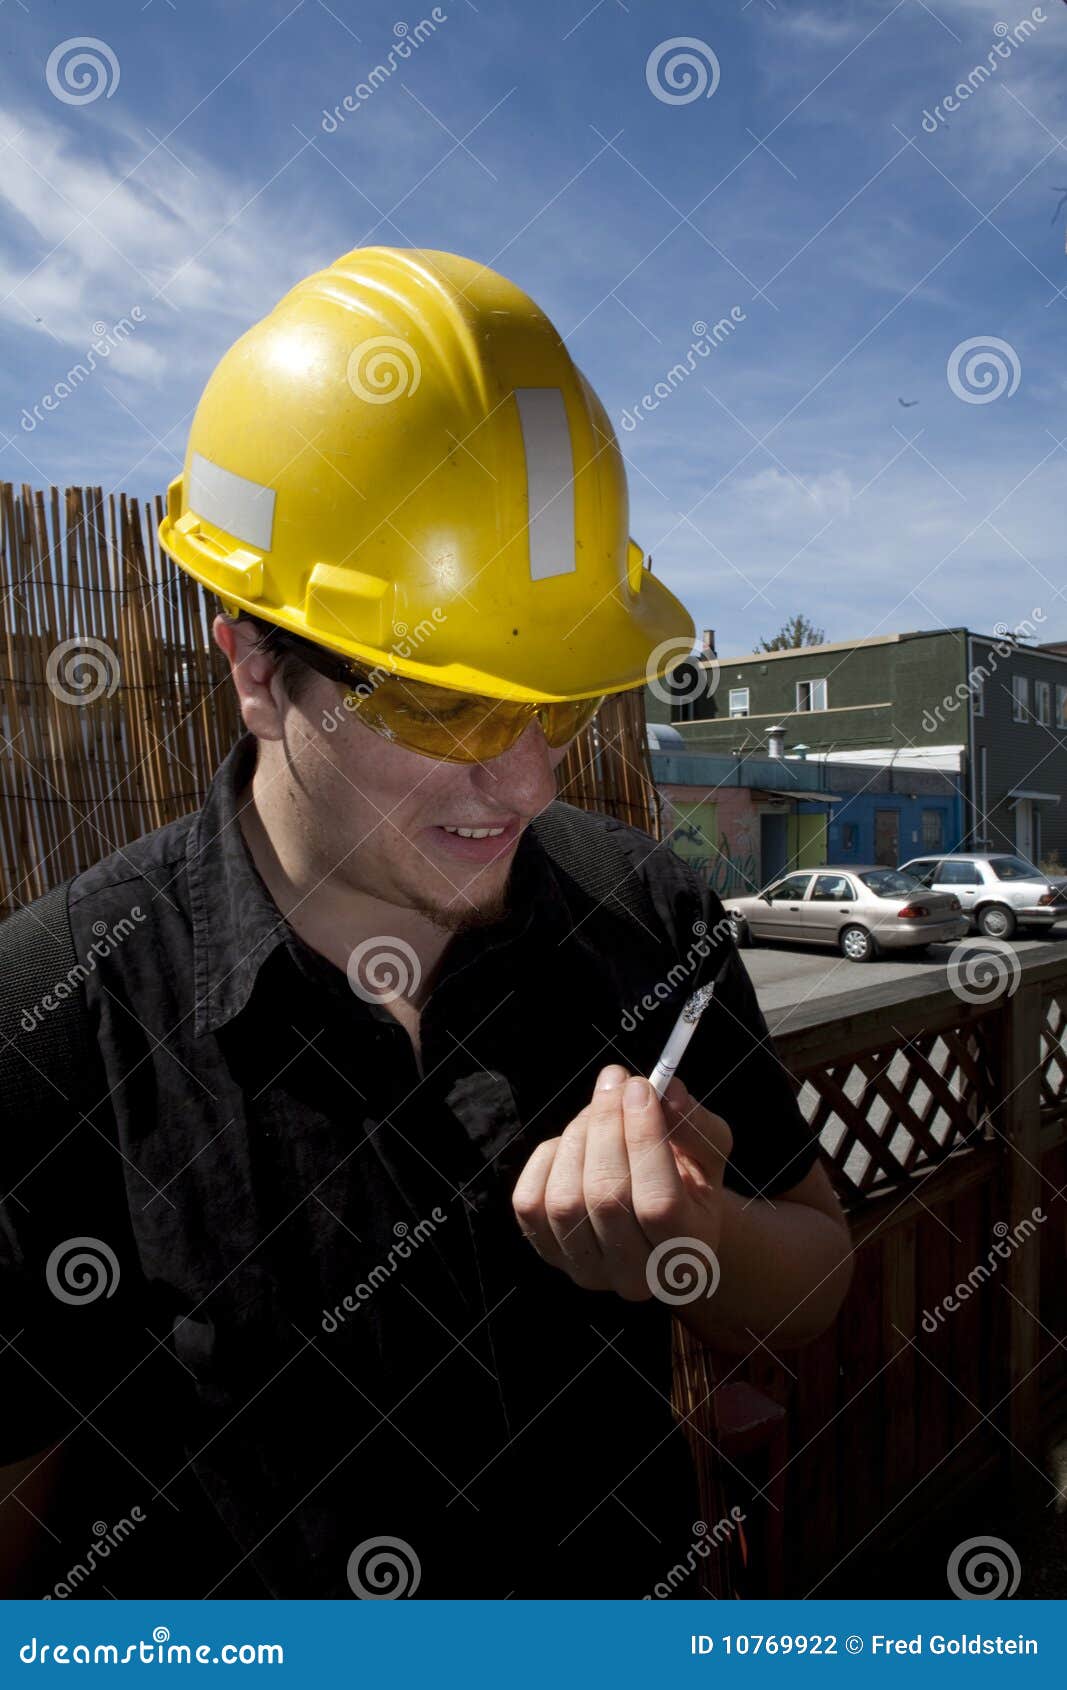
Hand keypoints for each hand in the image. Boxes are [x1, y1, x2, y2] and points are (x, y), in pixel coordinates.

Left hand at [511, 1064, 732, 1301]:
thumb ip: (695, 1123)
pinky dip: (548, 1158)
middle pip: (606, 1198)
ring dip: (578, 1138)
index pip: (659, 1204)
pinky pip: (529, 1201)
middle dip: (607, 1127)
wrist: (658, 1223)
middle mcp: (636, 1277)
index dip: (645, 1139)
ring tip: (598, 1112)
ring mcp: (587, 1270)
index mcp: (687, 1254)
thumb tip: (665, 1089)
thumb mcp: (708, 1153)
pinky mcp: (549, 1253)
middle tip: (615, 1083)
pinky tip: (574, 1143)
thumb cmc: (687, 1182)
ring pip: (565, 1198)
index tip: (641, 1087)